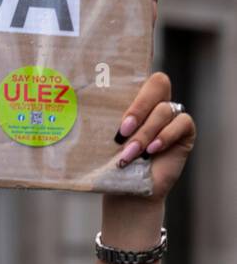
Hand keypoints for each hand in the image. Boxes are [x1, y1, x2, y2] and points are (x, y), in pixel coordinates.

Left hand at [113, 71, 195, 202]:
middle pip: (158, 83)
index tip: (112, 94)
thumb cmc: (112, 161)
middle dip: (139, 106)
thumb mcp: (104, 137)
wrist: (128, 189)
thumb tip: (79, 103)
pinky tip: (152, 150)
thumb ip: (103, 118)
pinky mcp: (185, 130)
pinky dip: (165, 136)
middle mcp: (155, 102)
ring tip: (131, 153)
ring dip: (145, 133)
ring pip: (164, 109)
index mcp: (134, 97)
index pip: (138, 74)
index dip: (131, 76)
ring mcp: (172, 115)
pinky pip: (181, 122)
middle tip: (123, 129)